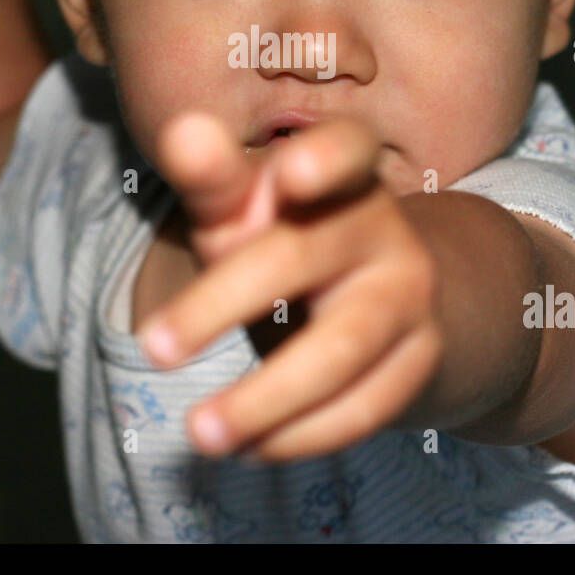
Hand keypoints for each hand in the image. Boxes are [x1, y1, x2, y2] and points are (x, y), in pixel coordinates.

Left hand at [137, 112, 444, 462]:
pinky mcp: (422, 360)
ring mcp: (410, 295)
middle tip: (152, 348)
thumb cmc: (289, 238)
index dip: (324, 157)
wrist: (388, 299)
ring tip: (198, 433)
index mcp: (341, 172)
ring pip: (340, 352)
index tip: (289, 173)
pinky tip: (249, 446)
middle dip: (220, 305)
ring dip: (264, 400)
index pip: (347, 148)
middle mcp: (384, 227)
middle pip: (300, 259)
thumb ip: (213, 179)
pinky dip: (299, 435)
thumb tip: (182, 127)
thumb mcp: (248, 209)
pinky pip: (364, 407)